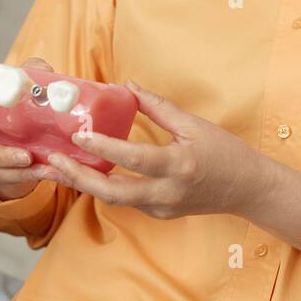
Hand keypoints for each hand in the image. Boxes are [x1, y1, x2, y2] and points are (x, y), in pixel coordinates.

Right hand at [0, 57, 59, 200]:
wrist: (19, 135)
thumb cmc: (15, 105)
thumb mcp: (24, 87)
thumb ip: (32, 74)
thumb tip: (44, 71)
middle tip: (26, 155)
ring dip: (16, 172)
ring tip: (43, 168)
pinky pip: (2, 180)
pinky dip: (24, 178)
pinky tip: (44, 173)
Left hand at [43, 80, 268, 219]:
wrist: (248, 189)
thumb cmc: (224, 152)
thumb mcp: (193, 124)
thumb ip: (158, 107)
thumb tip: (128, 86)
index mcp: (179, 165)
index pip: (135, 157)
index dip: (105, 146)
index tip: (79, 134)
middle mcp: (167, 192)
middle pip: (114, 193)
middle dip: (79, 178)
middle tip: (53, 161)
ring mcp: (161, 208)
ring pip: (114, 200)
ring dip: (85, 184)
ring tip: (58, 167)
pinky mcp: (158, 213)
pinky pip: (125, 200)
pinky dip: (103, 187)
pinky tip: (85, 172)